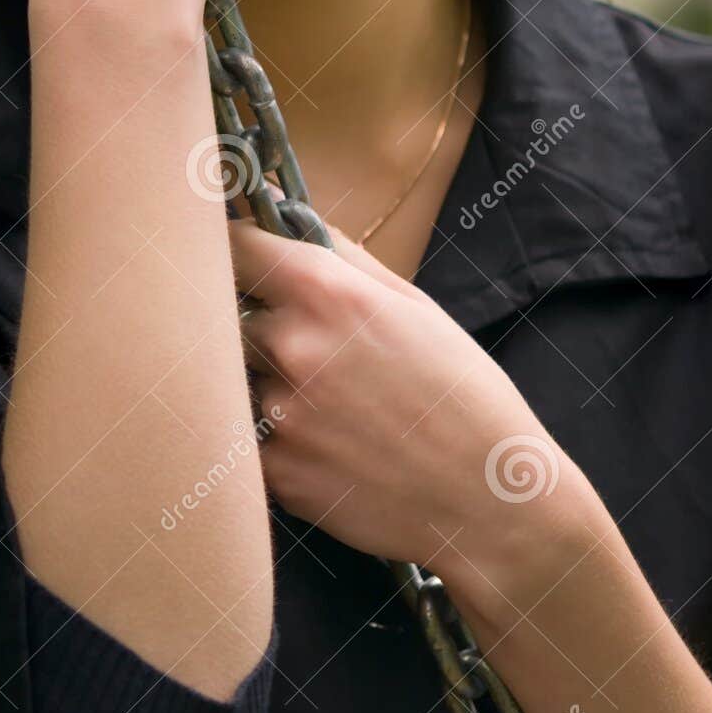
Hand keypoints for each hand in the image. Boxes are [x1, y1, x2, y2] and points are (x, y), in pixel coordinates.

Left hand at [228, 201, 579, 571]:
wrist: (488, 499)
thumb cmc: (463, 394)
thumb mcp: (415, 306)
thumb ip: (342, 257)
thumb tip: (286, 213)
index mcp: (328, 294)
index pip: (235, 247)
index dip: (233, 249)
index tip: (239, 258)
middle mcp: (292, 347)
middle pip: (223, 313)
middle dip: (250, 320)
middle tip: (300, 341)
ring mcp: (278, 414)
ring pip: (238, 378)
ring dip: (267, 382)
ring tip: (332, 403)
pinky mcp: (276, 473)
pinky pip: (253, 438)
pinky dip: (280, 437)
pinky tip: (333, 446)